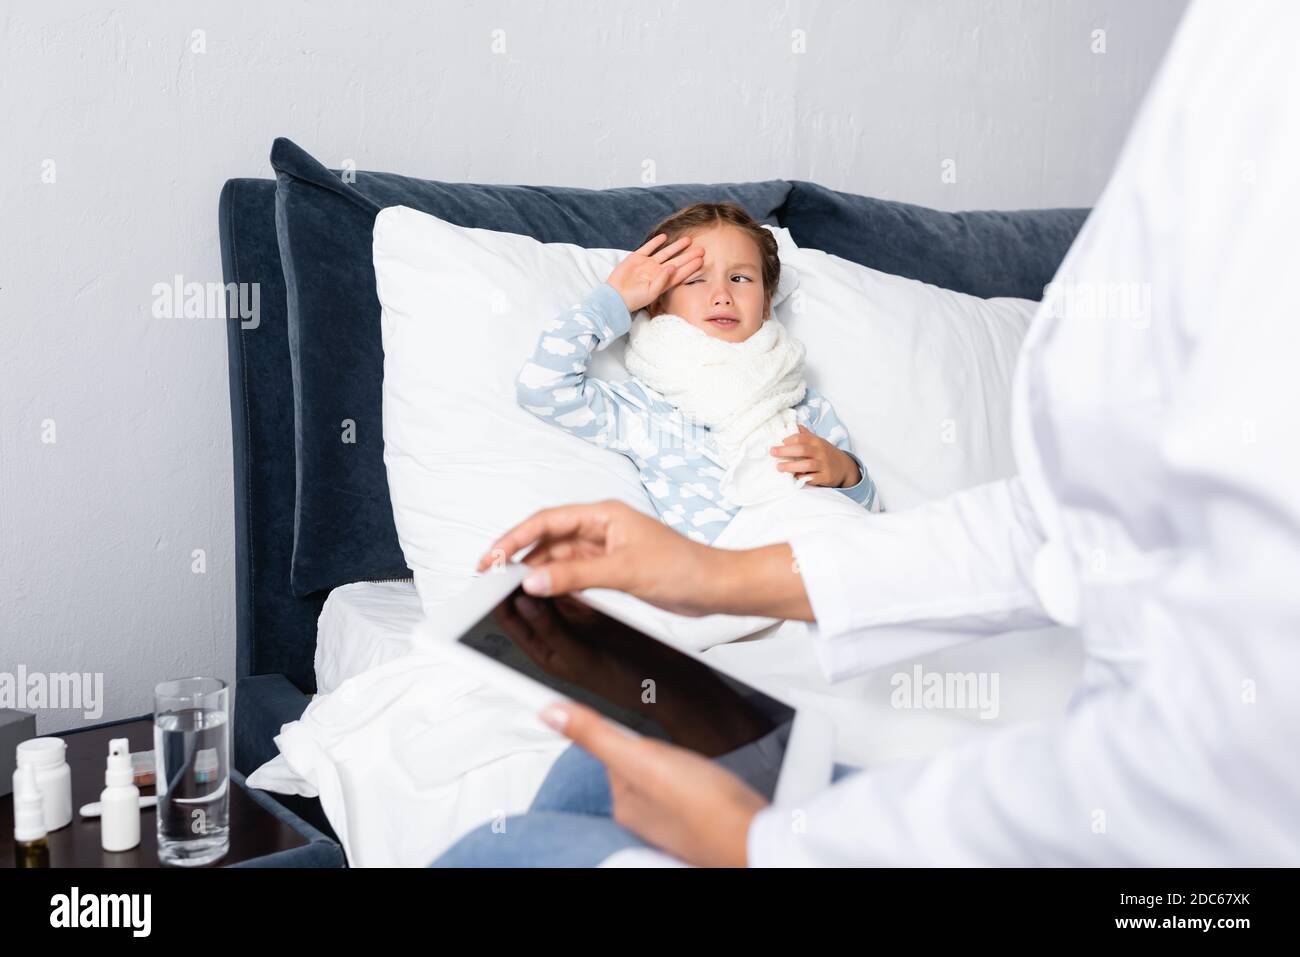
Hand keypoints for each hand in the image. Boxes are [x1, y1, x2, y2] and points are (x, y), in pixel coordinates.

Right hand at [474, 499, 815, 620]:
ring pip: (558, 557)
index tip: (492, 557)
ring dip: (535, 571)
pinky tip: (541, 594)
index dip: (515, 538)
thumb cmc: (684, 568)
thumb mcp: (624, 572)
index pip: (547, 520)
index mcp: (604, 515)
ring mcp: (606, 549)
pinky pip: (573, 573)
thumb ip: (576, 575)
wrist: (716, 587)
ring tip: (508, 588)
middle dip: (518, 555)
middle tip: (490, 576)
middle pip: (548, 538)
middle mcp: (601, 528)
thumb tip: (535, 579)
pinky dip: (555, 583)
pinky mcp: (612, 570)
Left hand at [540, 700, 769, 866]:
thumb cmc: (705, 806)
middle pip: (642, 760)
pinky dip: (699, 778)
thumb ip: (596, 735)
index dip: (632, 735)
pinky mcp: (699, 819)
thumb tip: (550, 712)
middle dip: (661, 748)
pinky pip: (690, 788)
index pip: (612, 750)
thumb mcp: (641, 758)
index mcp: (623, 802)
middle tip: (681, 757)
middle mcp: (643, 816)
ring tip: (698, 772)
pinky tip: (712, 783)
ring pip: (667, 773)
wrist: (756, 837)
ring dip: (681, 762)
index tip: (648, 738)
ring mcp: (672, 820)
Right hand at [606, 233, 704, 313]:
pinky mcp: (636, 258)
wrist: (616, 296)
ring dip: (676, 246)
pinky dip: (656, 242)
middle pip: (676, 261)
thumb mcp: (651, 293)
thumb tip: (672, 267)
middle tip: (701, 249)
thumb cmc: (634, 299)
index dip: (691, 267)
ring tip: (688, 240)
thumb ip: (662, 280)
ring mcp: (647, 264)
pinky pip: (648, 248)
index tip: (701, 260)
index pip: (680, 273)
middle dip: (688, 255)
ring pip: (665, 253)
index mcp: (662, 282)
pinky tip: (664, 236)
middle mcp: (657, 272)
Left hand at [770, 424, 859, 487]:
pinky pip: (812, 478)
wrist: (844, 467)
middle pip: (802, 450)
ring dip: (791, 466)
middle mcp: (820, 452)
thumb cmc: (824, 453)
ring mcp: (824, 465)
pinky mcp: (826, 477)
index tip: (779, 442)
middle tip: (772, 452)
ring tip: (779, 467)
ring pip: (807, 465)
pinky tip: (793, 478)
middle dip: (785, 451)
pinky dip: (802, 478)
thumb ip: (803, 434)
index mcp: (816, 441)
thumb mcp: (817, 441)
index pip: (801, 437)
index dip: (788, 439)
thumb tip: (786, 426)